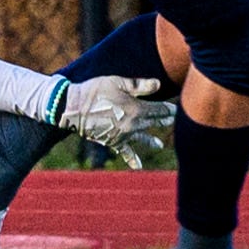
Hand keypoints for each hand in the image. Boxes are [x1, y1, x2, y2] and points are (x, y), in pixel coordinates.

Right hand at [58, 76, 175, 167]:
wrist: (73, 108)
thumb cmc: (95, 90)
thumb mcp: (117, 82)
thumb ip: (139, 85)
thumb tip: (159, 84)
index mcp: (136, 108)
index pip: (158, 110)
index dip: (168, 109)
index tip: (175, 109)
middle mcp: (133, 124)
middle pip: (152, 122)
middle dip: (163, 120)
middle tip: (172, 120)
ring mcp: (124, 135)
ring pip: (142, 138)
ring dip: (151, 140)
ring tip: (159, 145)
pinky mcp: (113, 141)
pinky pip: (125, 152)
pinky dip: (132, 160)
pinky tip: (137, 166)